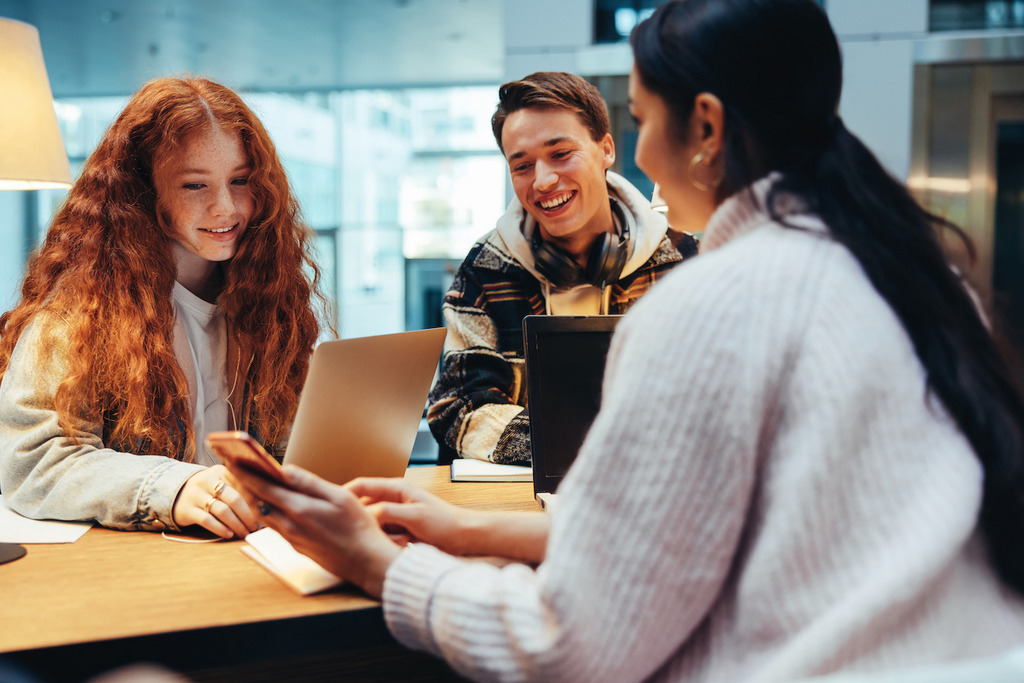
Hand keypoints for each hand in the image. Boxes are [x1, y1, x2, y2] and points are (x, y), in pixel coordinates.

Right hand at [171, 465, 259, 538]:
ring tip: (244, 532)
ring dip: (236, 524)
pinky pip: (206, 520)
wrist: (173, 492)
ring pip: (222, 511)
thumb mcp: (219, 481)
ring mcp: (196, 495)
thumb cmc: (207, 490)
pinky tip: (229, 534)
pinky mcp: (187, 510)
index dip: (255, 499)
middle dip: (248, 515)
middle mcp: (207, 481)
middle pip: (234, 498)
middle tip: (255, 527)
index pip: (242, 484)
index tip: (265, 511)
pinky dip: (220, 528)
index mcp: (220, 471)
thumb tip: (262, 506)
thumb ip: (237, 487)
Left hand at [228, 464, 401, 596]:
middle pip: (258, 502)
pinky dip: (268, 512)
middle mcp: (290, 525)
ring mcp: (291, 538)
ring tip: (250, 484)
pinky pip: (275, 527)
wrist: (365, 562)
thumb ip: (309, 483)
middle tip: (236, 469)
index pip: (263, 488)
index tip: (233, 460)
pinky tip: (273, 505)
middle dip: (246, 485)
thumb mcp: (339, 496)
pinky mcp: (296, 547)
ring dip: (255, 499)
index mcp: (299, 509)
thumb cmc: (358, 526)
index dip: (246, 473)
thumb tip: (286, 470)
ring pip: (264, 516)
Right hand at [346, 477, 473, 554]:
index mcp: (396, 489)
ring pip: (373, 525)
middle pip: (364, 508)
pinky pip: (383, 536)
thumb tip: (363, 515)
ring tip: (400, 540)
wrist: (466, 538)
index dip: (343, 495)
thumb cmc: (446, 523)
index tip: (329, 508)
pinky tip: (402, 546)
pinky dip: (388, 543)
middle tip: (366, 534)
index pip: (361, 486)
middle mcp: (393, 500)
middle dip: (365, 523)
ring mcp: (395, 516)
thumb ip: (386, 513)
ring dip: (380, 535)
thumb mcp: (413, 517)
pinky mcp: (399, 530)